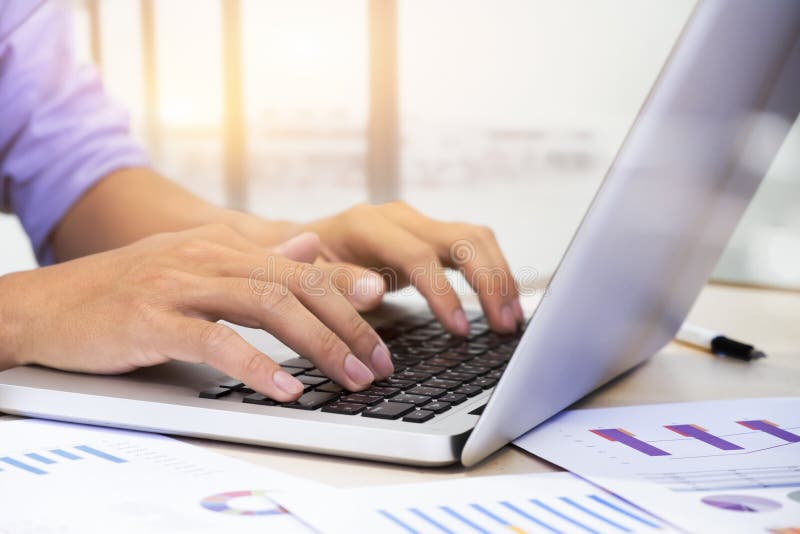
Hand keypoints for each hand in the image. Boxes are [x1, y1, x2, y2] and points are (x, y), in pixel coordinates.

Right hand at [0, 225, 393, 400]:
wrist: (46, 304)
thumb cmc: (125, 290)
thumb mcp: (195, 264)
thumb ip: (256, 256)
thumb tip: (309, 244)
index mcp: (224, 245)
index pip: (303, 264)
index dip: (349, 291)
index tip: (385, 319)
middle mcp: (209, 256)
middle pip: (297, 284)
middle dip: (348, 326)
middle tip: (379, 363)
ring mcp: (180, 284)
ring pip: (269, 305)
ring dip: (319, 345)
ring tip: (350, 378)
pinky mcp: (152, 318)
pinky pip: (216, 340)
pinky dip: (257, 366)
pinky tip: (286, 389)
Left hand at [299, 202, 523, 334]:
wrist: (296, 245)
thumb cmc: (298, 268)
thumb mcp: (305, 278)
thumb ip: (337, 283)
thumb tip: (376, 292)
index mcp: (366, 225)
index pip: (418, 255)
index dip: (443, 293)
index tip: (459, 330)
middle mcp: (398, 217)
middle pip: (462, 238)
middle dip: (489, 282)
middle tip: (503, 326)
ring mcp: (417, 223)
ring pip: (476, 238)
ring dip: (500, 277)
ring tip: (511, 320)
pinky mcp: (429, 235)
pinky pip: (473, 247)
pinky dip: (493, 273)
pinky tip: (503, 303)